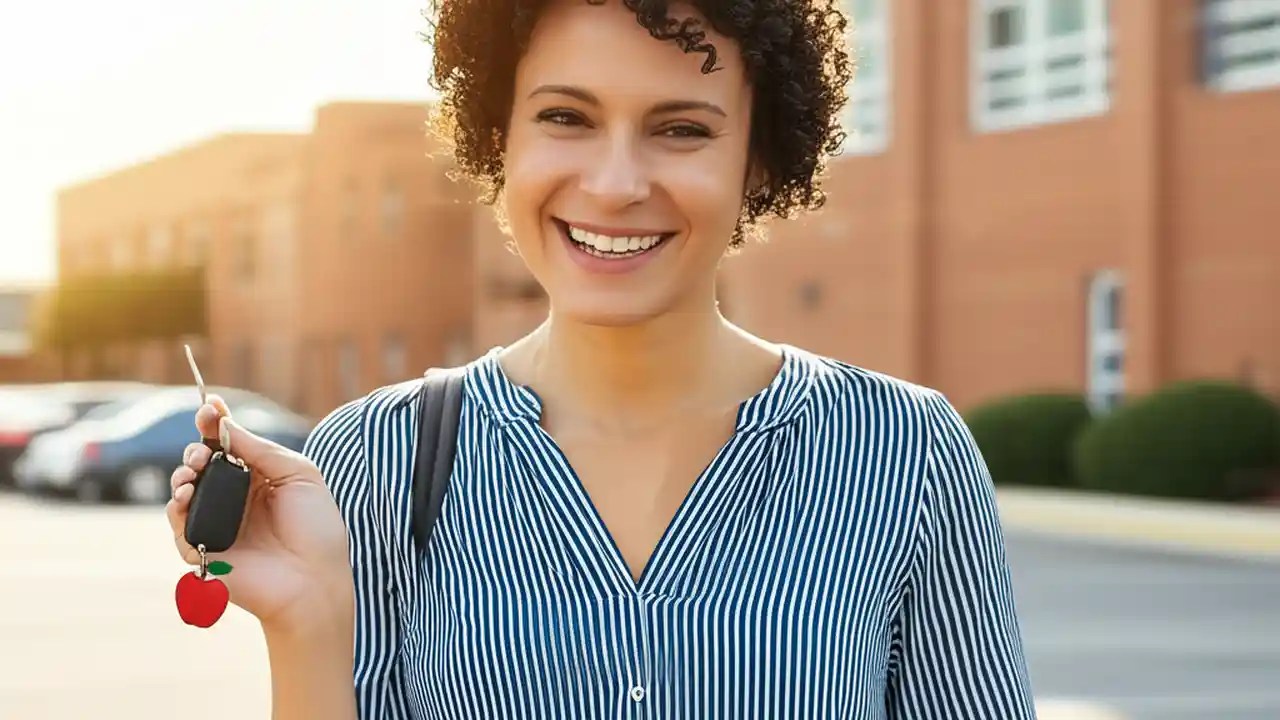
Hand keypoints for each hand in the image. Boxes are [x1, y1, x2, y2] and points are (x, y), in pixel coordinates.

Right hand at [167, 394, 352, 628]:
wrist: (315, 579)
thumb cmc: (316, 528)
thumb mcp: (299, 474)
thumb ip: (260, 449)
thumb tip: (224, 425)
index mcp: (259, 477)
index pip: (229, 444)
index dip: (215, 424)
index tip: (208, 404)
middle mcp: (235, 498)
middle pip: (201, 464)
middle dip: (195, 449)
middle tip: (202, 450)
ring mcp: (218, 523)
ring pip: (184, 490)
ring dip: (182, 474)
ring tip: (193, 470)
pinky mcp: (203, 550)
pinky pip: (180, 525)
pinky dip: (177, 507)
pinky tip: (184, 496)